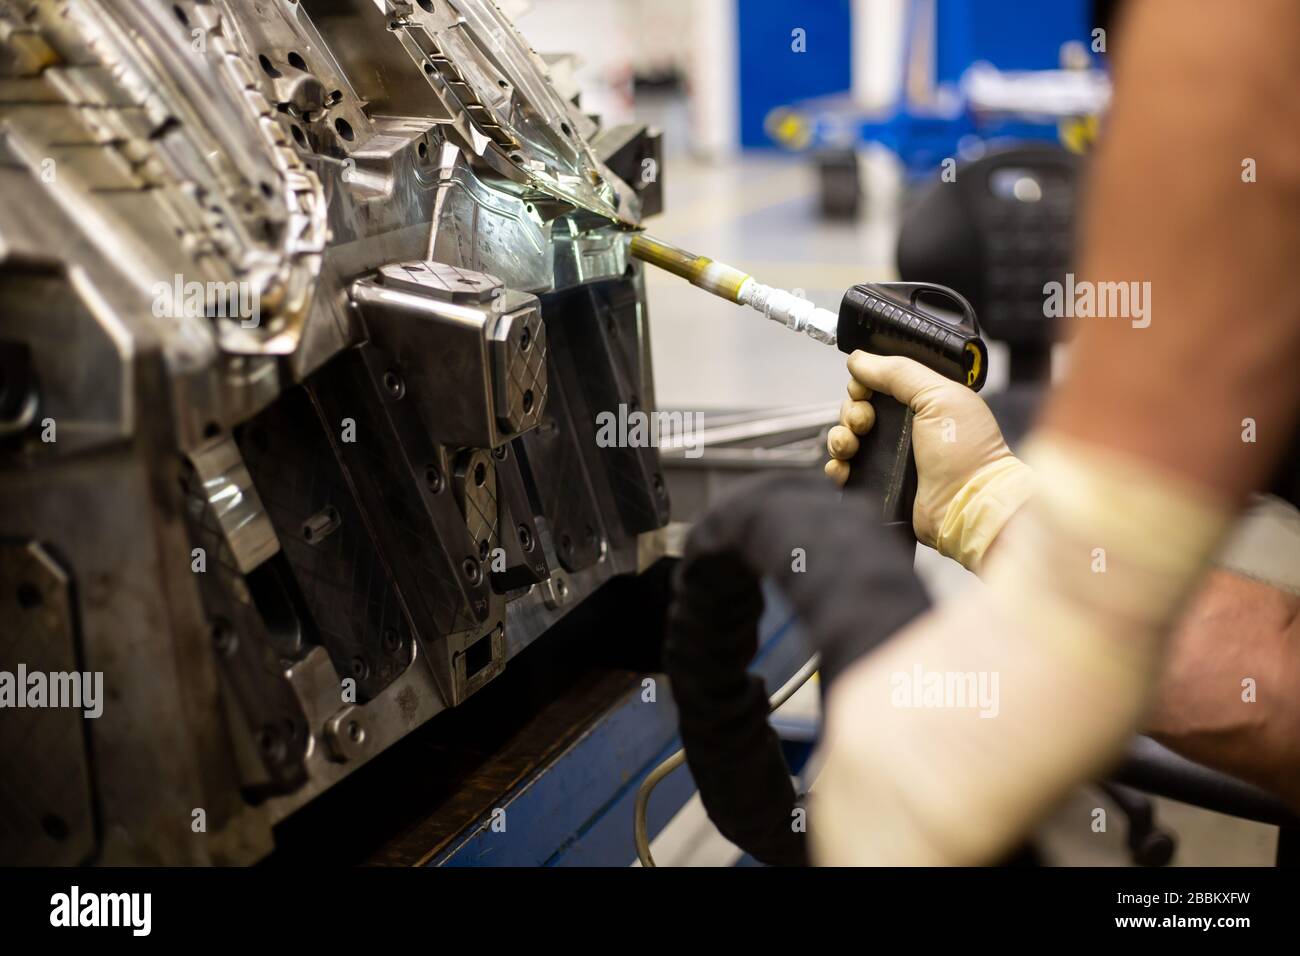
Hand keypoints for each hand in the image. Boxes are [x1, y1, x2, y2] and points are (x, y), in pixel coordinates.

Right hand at [824, 351, 1031, 570]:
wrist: (969, 506)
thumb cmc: (967, 453)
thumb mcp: (939, 396)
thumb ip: (899, 372)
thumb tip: (861, 359)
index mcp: (925, 401)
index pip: (880, 383)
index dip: (864, 383)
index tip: (862, 390)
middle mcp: (907, 428)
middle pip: (859, 408)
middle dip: (851, 412)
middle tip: (863, 422)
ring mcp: (892, 457)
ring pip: (847, 438)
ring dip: (839, 438)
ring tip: (850, 446)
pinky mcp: (879, 484)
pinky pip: (845, 470)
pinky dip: (836, 466)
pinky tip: (843, 467)